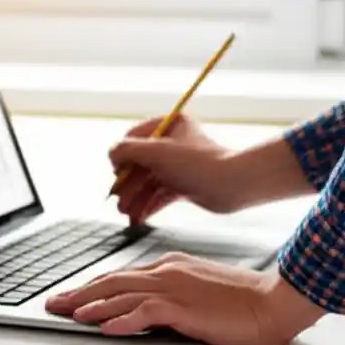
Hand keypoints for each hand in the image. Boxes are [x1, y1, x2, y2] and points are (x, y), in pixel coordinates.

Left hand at [44, 252, 325, 344]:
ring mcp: (175, 287)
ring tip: (69, 315)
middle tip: (54, 304)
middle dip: (80, 294)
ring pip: (123, 295)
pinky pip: (146, 312)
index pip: (121, 276)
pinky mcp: (186, 307)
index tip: (70, 297)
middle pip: (113, 282)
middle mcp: (166, 271)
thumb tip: (142, 311)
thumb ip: (169, 295)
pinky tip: (106, 328)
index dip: (92, 287)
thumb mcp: (197, 291)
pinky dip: (123, 319)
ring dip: (93, 306)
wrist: (271, 302)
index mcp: (169, 265)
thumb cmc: (239, 300)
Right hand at [108, 115, 242, 224]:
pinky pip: (160, 195)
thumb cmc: (198, 164)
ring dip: (135, 198)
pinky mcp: (185, 185)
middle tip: (119, 203)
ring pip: (148, 182)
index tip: (116, 175)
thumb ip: (126, 150)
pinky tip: (138, 219)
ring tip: (127, 214)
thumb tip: (112, 155)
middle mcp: (174, 143)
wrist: (232, 186)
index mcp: (170, 125)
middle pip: (139, 163)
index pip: (134, 137)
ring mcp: (179, 165)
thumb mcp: (155, 151)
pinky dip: (148, 206)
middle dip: (128, 185)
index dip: (122, 157)